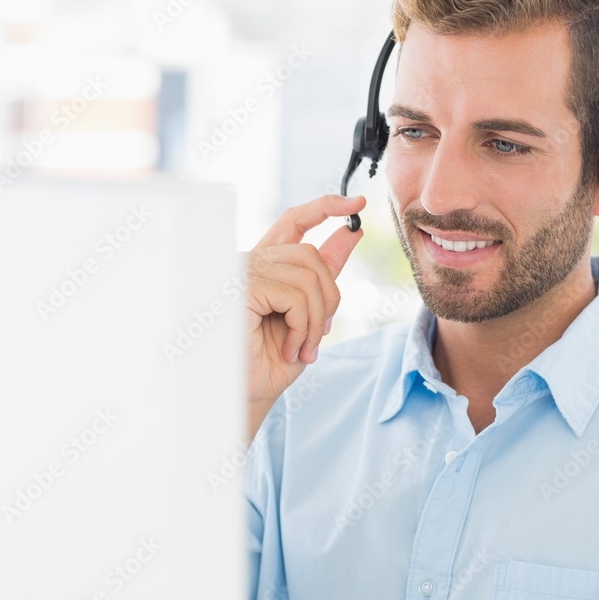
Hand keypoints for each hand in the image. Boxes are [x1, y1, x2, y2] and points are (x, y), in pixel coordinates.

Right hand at [245, 194, 366, 441]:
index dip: (325, 207)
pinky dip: (304, 325)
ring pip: (308, 274)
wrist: (242, 396)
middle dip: (328, 296)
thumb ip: (324, 275)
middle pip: (310, 254)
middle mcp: (250, 263)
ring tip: (304, 347)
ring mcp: (242, 272)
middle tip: (321, 334)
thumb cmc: (267, 362)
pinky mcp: (241, 288)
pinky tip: (291, 347)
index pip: (294, 222)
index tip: (357, 203)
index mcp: (263, 266)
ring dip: (316, 318)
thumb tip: (351, 233)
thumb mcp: (307, 315)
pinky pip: (295, 295)